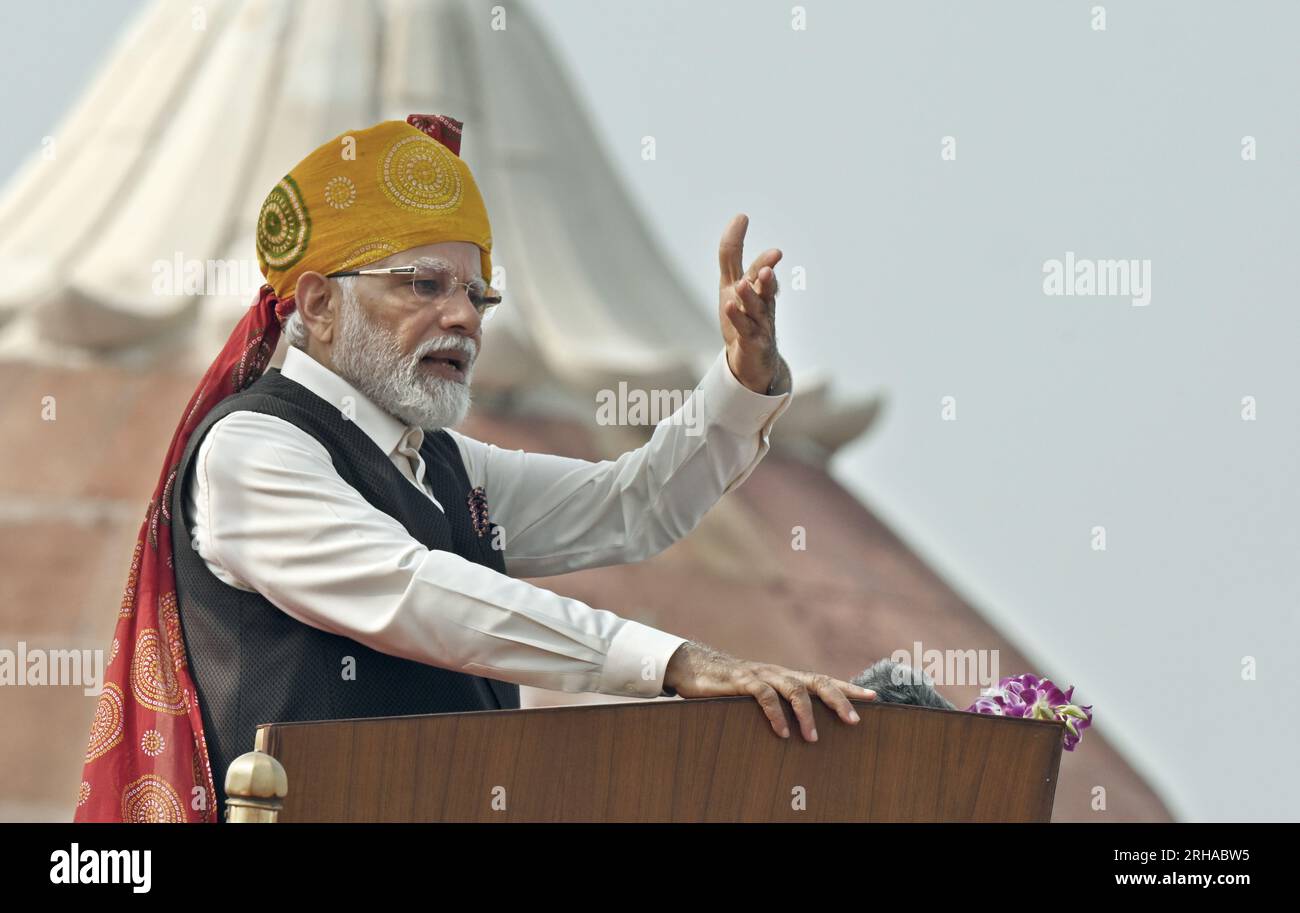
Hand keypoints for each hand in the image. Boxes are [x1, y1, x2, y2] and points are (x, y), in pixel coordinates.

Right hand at [663, 641, 876, 739]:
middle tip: (854, 721)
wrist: (696, 668)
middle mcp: (779, 672)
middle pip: (817, 681)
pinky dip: (775, 714)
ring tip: (812, 738)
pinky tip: (781, 732)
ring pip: (793, 688)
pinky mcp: (742, 680)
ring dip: (806, 714)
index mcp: (787, 676)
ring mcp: (762, 674)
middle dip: (838, 699)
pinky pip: (764, 696)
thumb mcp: (760, 695)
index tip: (874, 698)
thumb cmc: (731, 687)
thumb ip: (780, 704)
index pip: (825, 680)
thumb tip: (802, 726)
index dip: (849, 688)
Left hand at [718, 213, 781, 393]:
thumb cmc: (743, 317)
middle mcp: (762, 303)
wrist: (751, 359)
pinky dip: (739, 318)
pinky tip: (731, 306)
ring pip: (757, 308)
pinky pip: (746, 329)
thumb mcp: (732, 283)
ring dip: (751, 296)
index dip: (743, 244)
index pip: (755, 265)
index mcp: (758, 287)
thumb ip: (733, 254)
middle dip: (766, 273)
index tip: (741, 218)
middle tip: (773, 258)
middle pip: (764, 286)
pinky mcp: (753, 342)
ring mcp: (760, 323)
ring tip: (744, 283)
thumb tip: (740, 216)